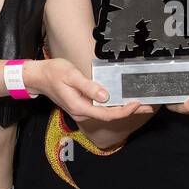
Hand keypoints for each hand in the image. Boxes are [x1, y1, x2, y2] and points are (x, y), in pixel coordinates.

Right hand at [22, 58, 147, 121]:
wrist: (38, 77)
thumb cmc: (54, 72)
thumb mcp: (71, 75)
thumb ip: (88, 86)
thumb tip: (105, 96)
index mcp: (80, 107)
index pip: (107, 114)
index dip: (124, 111)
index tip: (137, 103)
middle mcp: (82, 113)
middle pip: (110, 116)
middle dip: (130, 111)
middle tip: (149, 106)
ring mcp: (82, 111)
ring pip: (107, 113)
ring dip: (125, 109)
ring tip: (142, 104)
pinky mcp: (83, 106)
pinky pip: (102, 109)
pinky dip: (116, 106)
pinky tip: (125, 101)